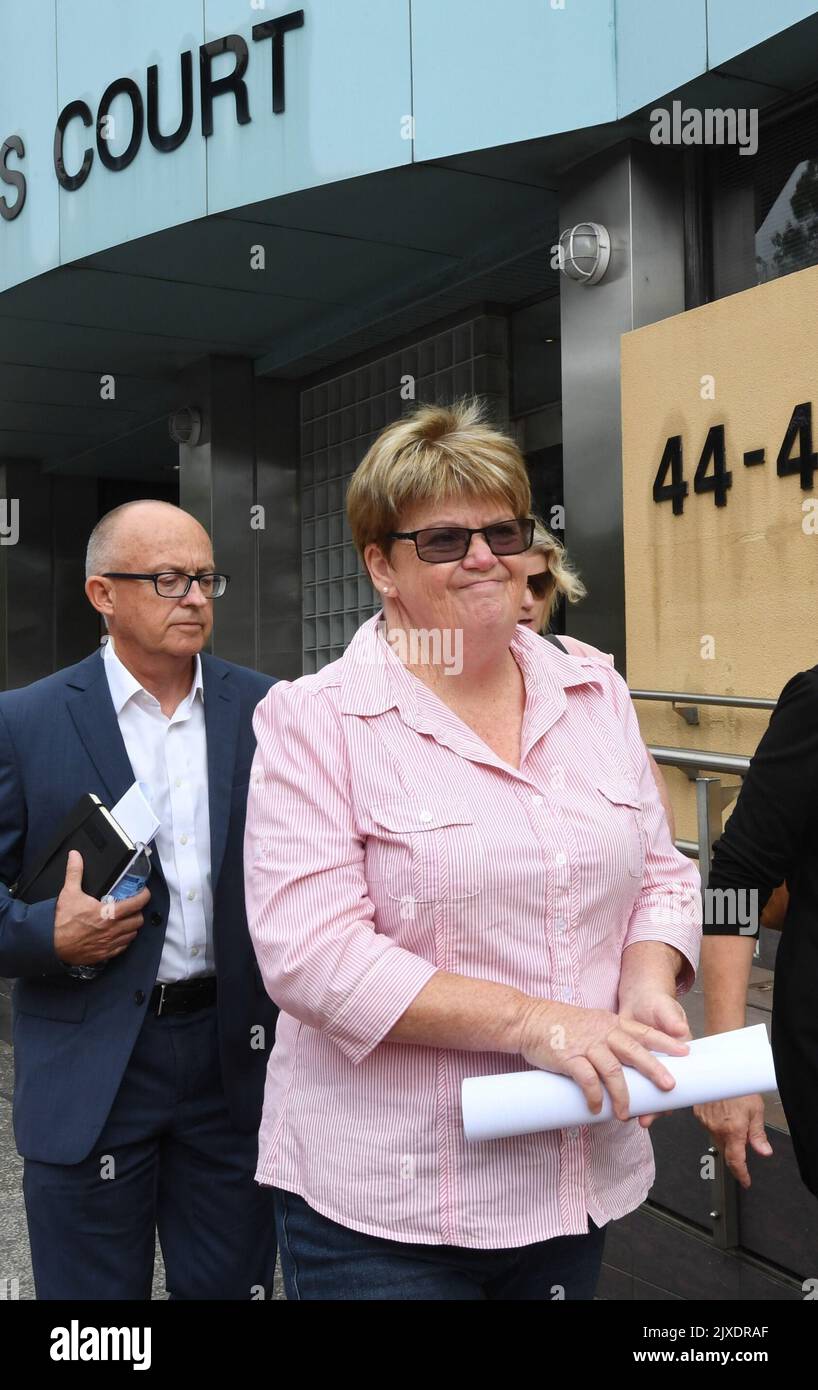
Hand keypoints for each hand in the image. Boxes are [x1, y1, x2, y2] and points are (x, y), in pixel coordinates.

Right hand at [53, 850, 149, 966]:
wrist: (51, 944)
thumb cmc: (61, 921)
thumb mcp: (69, 893)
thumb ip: (75, 872)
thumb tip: (75, 856)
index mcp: (109, 913)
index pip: (137, 904)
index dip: (144, 896)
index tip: (143, 892)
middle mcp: (113, 929)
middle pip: (138, 920)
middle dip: (137, 912)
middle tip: (131, 906)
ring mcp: (110, 943)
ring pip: (132, 934)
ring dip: (131, 926)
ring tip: (125, 919)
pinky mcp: (106, 954)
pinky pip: (123, 947)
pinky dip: (124, 940)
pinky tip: (117, 934)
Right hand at [517, 998, 689, 1121]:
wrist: (527, 1020)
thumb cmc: (558, 1025)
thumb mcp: (589, 1024)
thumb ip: (607, 1040)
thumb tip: (625, 1067)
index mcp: (610, 1023)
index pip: (643, 1031)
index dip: (665, 1042)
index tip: (685, 1052)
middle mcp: (602, 1032)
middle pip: (634, 1051)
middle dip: (654, 1069)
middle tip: (669, 1087)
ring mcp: (585, 1044)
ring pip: (612, 1071)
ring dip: (622, 1095)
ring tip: (625, 1114)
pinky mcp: (568, 1057)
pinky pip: (587, 1080)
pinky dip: (594, 1096)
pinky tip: (596, 1108)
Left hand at [618, 988, 691, 1128]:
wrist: (641, 995)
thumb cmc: (657, 1003)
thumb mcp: (665, 1009)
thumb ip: (671, 1019)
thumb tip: (680, 1030)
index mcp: (677, 1056)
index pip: (679, 1083)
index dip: (673, 1099)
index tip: (665, 1110)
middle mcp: (664, 1063)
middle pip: (661, 1091)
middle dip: (654, 1108)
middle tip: (644, 1120)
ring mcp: (646, 1063)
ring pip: (645, 1089)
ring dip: (639, 1103)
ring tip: (627, 1117)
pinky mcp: (630, 1060)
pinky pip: (630, 1079)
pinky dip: (624, 1089)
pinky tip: (614, 1100)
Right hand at [693, 1094, 771, 1188]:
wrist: (718, 1069)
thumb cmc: (737, 1085)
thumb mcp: (755, 1109)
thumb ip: (758, 1133)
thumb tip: (764, 1151)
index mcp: (733, 1130)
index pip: (736, 1161)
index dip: (741, 1174)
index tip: (745, 1181)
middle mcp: (717, 1128)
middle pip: (725, 1150)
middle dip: (734, 1149)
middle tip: (742, 1134)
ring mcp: (705, 1121)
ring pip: (716, 1138)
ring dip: (725, 1135)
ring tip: (732, 1115)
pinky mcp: (697, 1113)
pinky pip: (707, 1126)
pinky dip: (715, 1124)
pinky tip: (721, 1110)